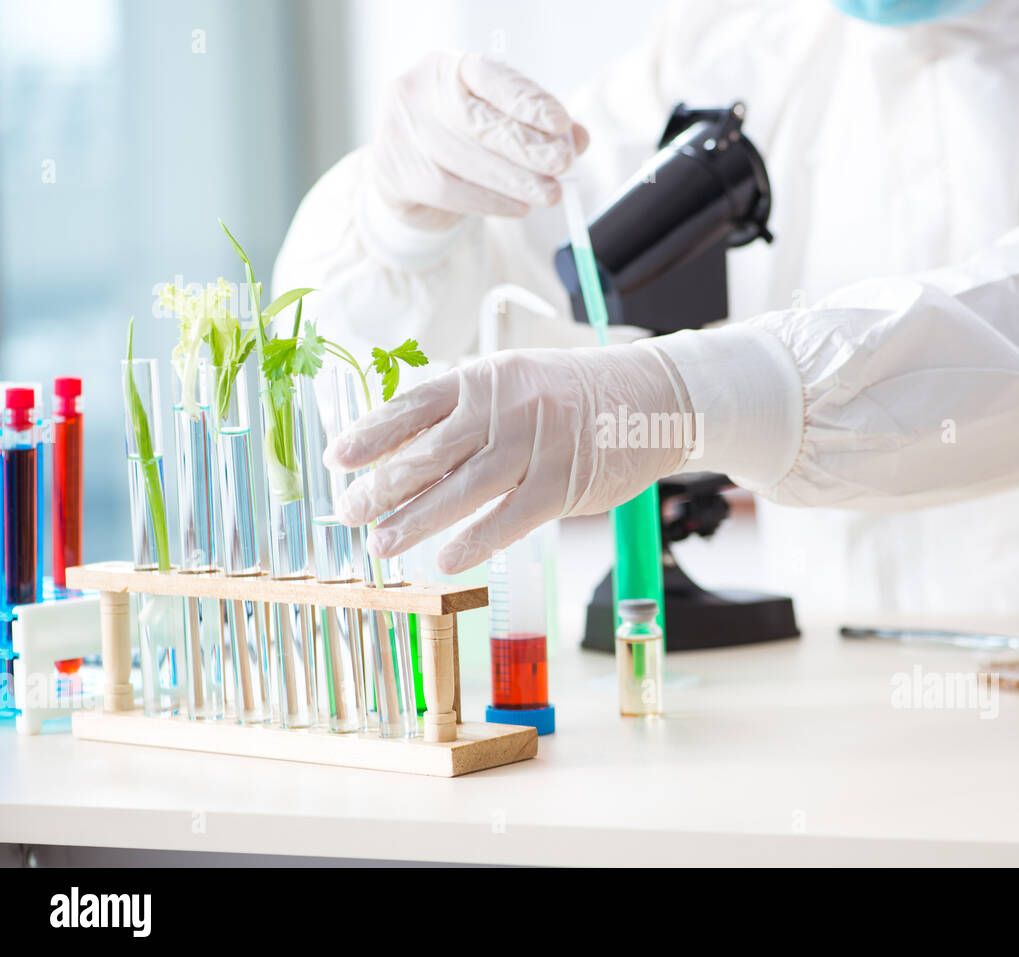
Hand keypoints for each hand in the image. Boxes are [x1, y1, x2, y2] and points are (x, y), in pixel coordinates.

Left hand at [325, 345, 693, 573]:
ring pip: (461, 491)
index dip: (372, 434)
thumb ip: (464, 410)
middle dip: (382, 488)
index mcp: (486, 377)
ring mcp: (535, 446)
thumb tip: (400, 448)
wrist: (652, 399)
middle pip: (429, 454)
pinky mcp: (563, 485)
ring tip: (382, 544)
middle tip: (350, 513)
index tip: (337, 459)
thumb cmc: (573, 395)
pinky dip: (474, 542)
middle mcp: (505, 407)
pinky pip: (508, 520)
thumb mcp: (514, 382)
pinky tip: (446, 560)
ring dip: (415, 522)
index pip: (414, 405)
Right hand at [370, 51, 588, 230]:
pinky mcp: (395, 171)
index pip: (490, 77)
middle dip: (526, 146)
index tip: (561, 122)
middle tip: (562, 164)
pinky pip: (451, 191)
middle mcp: (418, 91)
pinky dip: (491, 202)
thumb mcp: (498, 124)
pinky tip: (518, 206)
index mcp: (447, 68)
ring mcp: (401, 129)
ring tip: (549, 193)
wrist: (409, 176)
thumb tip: (578, 138)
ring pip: (466, 160)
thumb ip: (539, 128)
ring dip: (515, 181)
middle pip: (477, 120)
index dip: (527, 100)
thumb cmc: (461, 142)